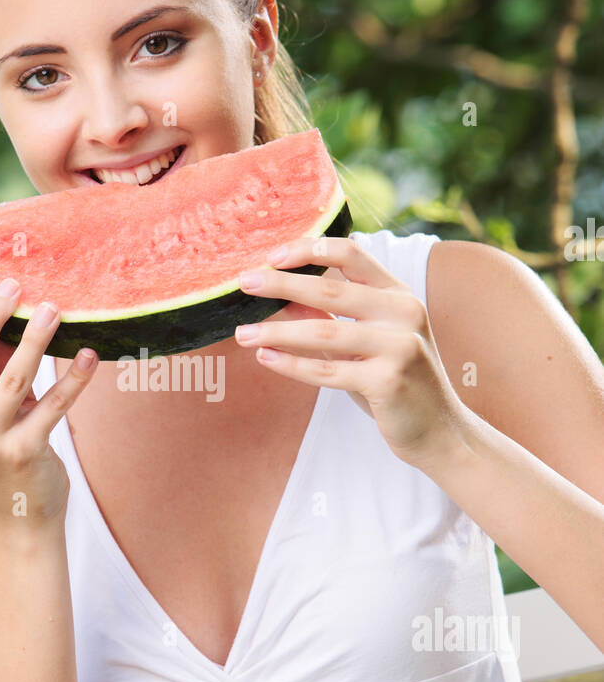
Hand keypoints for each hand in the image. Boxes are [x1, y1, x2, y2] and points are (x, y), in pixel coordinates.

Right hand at [0, 280, 96, 525]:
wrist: (20, 521)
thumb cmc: (4, 456)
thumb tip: (7, 315)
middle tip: (15, 285)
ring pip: (15, 379)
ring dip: (35, 338)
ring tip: (53, 308)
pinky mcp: (26, 454)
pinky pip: (54, 407)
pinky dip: (74, 379)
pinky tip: (89, 355)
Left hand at [235, 236, 468, 469]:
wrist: (439, 430)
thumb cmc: (394, 381)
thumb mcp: (363, 342)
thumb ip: (327, 317)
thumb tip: (277, 297)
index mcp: (398, 294)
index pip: (352, 254)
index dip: (309, 250)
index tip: (272, 256)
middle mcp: (404, 313)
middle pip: (331, 288)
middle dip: (281, 284)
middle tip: (243, 283)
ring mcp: (400, 347)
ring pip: (324, 332)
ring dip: (276, 331)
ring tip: (242, 334)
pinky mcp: (388, 381)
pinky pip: (328, 371)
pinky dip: (291, 365)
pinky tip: (265, 358)